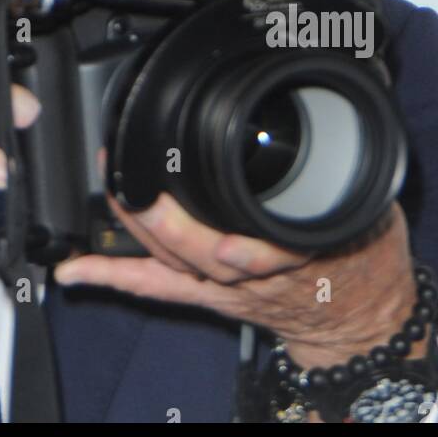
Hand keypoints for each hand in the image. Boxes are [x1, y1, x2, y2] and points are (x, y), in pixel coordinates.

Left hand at [55, 184, 421, 371]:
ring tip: (111, 192)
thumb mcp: (364, 206)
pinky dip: (112, 275)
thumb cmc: (357, 252)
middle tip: (134, 183)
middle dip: (162, 218)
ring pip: (174, 263)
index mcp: (294, 250)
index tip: (212, 225)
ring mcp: (222, 285)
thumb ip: (339, 176)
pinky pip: (154, 286)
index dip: (231, 239)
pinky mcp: (205, 292)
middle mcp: (251, 273)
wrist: (357, 312)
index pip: (258, 248)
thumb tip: (337, 125)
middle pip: (201, 253)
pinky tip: (73, 270)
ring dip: (136, 229)